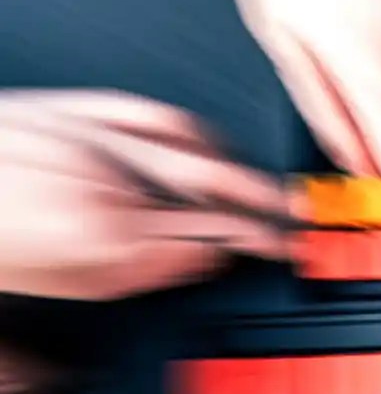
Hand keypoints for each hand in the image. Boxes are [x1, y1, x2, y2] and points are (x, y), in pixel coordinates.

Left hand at [0, 90, 289, 300]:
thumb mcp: (66, 284)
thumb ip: (144, 273)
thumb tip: (200, 261)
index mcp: (113, 233)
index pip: (212, 236)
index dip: (257, 244)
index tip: (283, 250)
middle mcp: (117, 179)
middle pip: (218, 192)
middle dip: (270, 209)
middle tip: (300, 223)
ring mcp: (104, 138)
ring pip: (196, 151)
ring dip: (242, 170)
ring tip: (272, 190)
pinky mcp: (85, 109)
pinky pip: (159, 116)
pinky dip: (195, 131)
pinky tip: (214, 146)